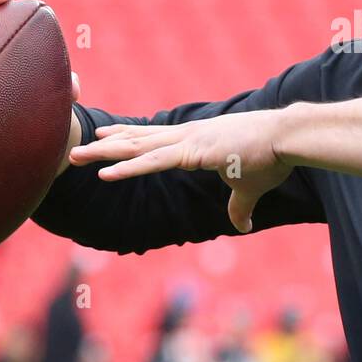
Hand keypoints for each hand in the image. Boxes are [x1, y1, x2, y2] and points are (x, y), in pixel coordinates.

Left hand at [68, 109, 292, 232]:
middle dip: (105, 146)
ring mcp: (187, 142)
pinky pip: (153, 162)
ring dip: (104, 154)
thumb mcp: (250, 187)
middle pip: (137, 140)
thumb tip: (242, 227)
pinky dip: (128, 168)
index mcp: (197, 139)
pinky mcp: (192, 152)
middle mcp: (186, 136)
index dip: (128, 136)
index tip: (104, 135)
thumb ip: (239, 207)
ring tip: (76, 157)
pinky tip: (105, 173)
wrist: (287, 138)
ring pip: (136, 148)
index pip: (154, 136)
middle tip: (75, 149)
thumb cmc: (273, 157)